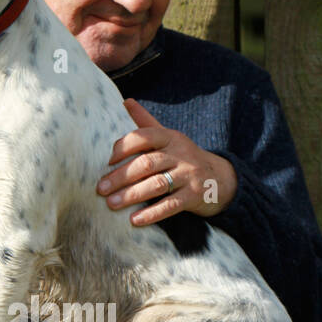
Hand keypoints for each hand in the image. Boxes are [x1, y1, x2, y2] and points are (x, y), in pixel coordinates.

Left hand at [96, 98, 237, 224]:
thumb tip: (126, 101)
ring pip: (156, 184)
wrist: (221, 179)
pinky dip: (152, 213)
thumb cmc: (185, 158)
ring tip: (111, 204)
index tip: (106, 161)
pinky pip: (170, 205)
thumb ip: (146, 123)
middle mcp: (180, 154)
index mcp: (170, 137)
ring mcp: (189, 175)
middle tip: (101, 189)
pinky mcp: (195, 195)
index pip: (143, 136)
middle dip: (121, 176)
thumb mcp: (169, 138)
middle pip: (146, 163)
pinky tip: (135, 220)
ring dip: (131, 195)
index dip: (123, 147)